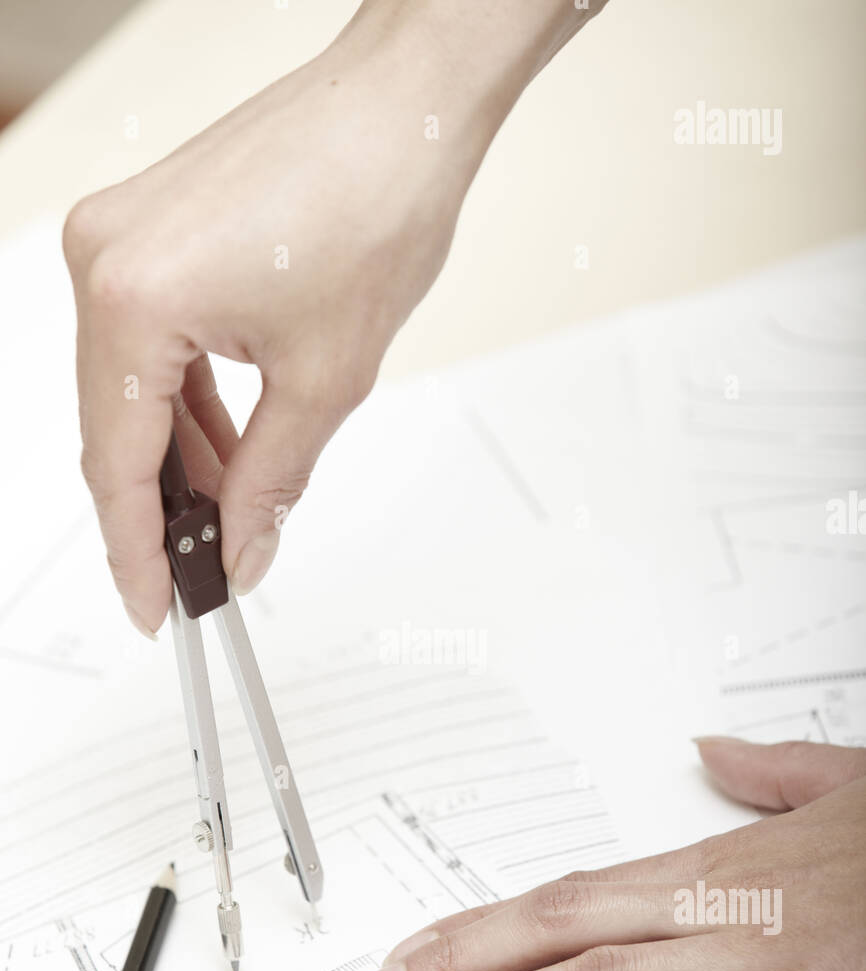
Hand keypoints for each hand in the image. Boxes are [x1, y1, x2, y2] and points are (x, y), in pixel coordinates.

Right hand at [62, 0, 606, 637]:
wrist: (403, 105)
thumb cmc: (374, 199)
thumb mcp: (327, 379)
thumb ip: (270, 483)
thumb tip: (244, 550)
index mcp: (132, 297)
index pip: (119, 465)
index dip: (136, 553)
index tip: (156, 608)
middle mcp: (104, 259)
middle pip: (114, 428)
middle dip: (159, 512)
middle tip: (196, 577)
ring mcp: (119, 237)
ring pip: (131, 389)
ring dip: (176, 458)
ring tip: (221, 519)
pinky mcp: (147, 229)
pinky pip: (149, 343)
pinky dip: (184, 401)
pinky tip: (219, 448)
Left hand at [354, 737, 865, 970]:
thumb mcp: (831, 783)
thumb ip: (762, 769)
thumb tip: (709, 748)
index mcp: (706, 861)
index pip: (564, 891)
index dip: (482, 920)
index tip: (418, 942)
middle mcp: (706, 905)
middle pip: (555, 929)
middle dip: (459, 961)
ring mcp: (743, 958)